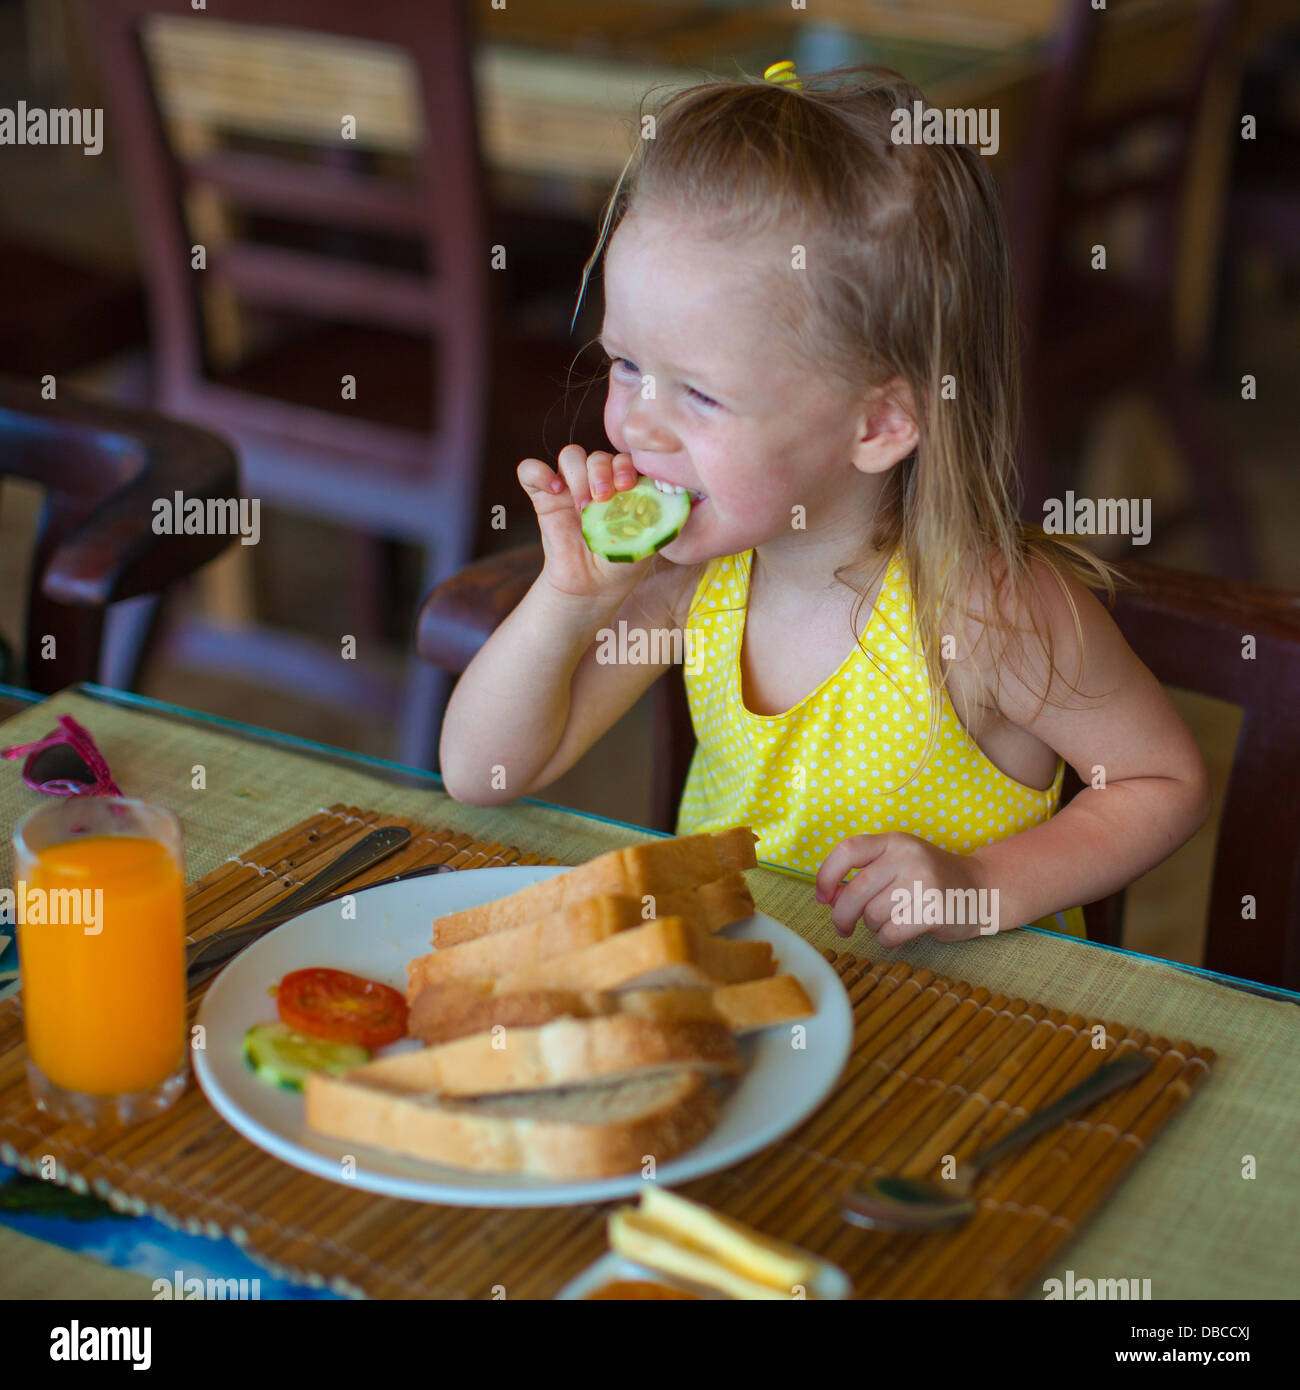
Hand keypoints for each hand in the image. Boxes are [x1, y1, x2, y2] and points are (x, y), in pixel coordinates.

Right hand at [517, 445, 655, 603]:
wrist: (592, 586)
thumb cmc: (621, 560)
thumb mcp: (645, 537)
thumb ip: (654, 513)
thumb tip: (666, 490)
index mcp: (623, 484)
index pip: (623, 458)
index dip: (624, 466)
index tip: (626, 487)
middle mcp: (597, 480)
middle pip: (597, 455)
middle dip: (601, 472)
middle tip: (603, 499)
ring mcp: (569, 486)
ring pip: (570, 456)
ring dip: (578, 475)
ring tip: (583, 506)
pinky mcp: (543, 497)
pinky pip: (530, 470)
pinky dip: (538, 472)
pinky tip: (553, 490)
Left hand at [814, 832, 997, 945]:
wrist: (982, 889)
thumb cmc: (929, 879)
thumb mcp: (899, 862)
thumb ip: (864, 873)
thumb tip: (828, 897)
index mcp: (893, 841)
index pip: (847, 851)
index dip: (826, 876)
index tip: (822, 896)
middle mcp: (907, 856)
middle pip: (855, 891)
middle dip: (842, 915)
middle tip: (843, 927)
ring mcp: (923, 882)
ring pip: (872, 915)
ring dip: (874, 926)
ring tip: (891, 919)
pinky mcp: (934, 910)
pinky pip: (890, 933)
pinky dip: (888, 938)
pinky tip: (901, 930)